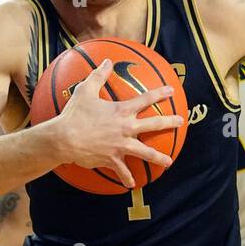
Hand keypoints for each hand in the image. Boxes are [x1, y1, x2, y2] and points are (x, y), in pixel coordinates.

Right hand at [55, 60, 181, 187]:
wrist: (64, 139)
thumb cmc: (74, 114)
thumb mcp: (85, 90)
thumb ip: (99, 75)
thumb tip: (107, 61)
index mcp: (121, 111)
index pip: (145, 99)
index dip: (160, 94)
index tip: (171, 92)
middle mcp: (126, 128)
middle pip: (154, 125)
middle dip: (169, 122)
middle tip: (180, 122)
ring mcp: (121, 145)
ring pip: (145, 153)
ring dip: (158, 158)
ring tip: (168, 162)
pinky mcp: (112, 159)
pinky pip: (123, 170)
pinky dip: (127, 178)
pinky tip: (132, 184)